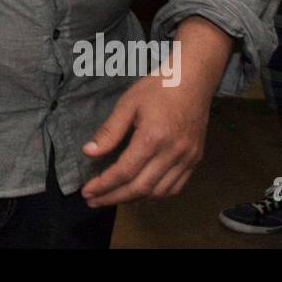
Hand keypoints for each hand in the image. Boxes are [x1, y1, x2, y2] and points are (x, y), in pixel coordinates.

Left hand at [79, 73, 211, 207]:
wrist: (193, 79)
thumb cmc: (158, 88)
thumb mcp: (127, 104)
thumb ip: (109, 131)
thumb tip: (89, 153)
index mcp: (153, 137)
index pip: (124, 171)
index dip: (104, 185)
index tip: (87, 191)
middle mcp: (172, 153)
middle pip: (140, 188)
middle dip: (114, 197)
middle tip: (93, 201)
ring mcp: (187, 159)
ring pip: (158, 193)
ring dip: (133, 200)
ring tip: (112, 198)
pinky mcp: (195, 160)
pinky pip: (175, 188)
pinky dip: (155, 195)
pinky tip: (140, 193)